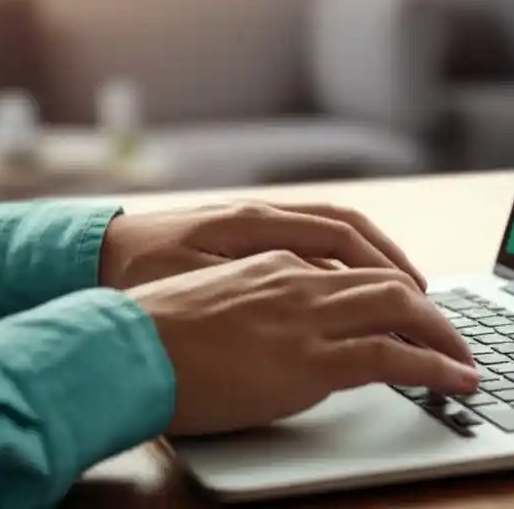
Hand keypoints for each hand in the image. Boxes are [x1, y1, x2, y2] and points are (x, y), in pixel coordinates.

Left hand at [99, 201, 426, 291]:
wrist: (88, 258)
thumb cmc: (135, 278)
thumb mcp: (194, 287)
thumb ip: (255, 289)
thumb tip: (319, 296)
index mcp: (252, 222)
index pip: (339, 233)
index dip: (384, 262)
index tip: (415, 295)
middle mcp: (260, 216)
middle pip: (347, 227)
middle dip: (392, 260)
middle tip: (425, 298)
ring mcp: (253, 225)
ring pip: (331, 233)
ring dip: (371, 260)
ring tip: (403, 294)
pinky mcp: (244, 239)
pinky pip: (309, 244)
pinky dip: (341, 264)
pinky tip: (351, 292)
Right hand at [126, 250, 476, 434]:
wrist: (125, 349)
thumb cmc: (151, 333)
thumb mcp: (210, 299)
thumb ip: (253, 302)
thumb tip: (277, 327)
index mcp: (274, 261)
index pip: (352, 264)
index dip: (390, 285)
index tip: (409, 304)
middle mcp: (300, 277)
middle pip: (388, 281)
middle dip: (429, 308)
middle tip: (451, 334)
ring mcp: (308, 316)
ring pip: (401, 309)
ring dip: (444, 334)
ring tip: (465, 358)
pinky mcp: (311, 359)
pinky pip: (393, 356)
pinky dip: (435, 365)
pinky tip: (456, 378)